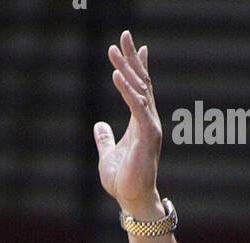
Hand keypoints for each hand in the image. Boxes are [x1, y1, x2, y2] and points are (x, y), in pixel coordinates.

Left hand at [94, 31, 162, 218]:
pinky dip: (126, 90)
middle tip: (124, 35)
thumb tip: (99, 125)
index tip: (137, 47)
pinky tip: (116, 75)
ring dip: (127, 68)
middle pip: (141, 82)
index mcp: (140, 123)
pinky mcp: (146, 135)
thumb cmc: (124, 181)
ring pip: (139, 90)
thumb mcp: (108, 155)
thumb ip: (105, 139)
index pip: (141, 89)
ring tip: (115, 50)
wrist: (133, 200)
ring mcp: (150, 126)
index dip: (138, 67)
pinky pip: (136, 107)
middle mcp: (148, 120)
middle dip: (132, 58)